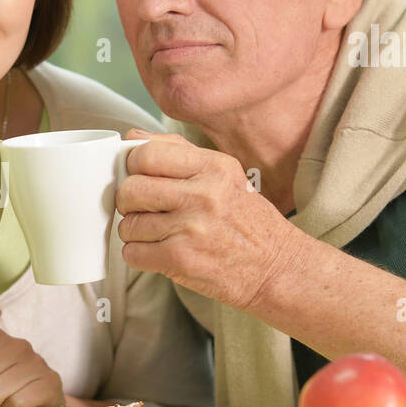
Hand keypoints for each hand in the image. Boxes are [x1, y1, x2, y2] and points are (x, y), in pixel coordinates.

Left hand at [116, 130, 300, 311]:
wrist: (277, 268)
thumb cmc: (249, 223)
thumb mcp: (226, 176)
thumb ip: (179, 152)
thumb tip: (132, 137)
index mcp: (214, 167)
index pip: (147, 154)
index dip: (133, 166)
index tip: (139, 176)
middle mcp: (203, 195)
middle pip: (131, 189)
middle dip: (128, 202)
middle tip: (142, 209)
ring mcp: (190, 229)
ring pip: (128, 224)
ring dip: (135, 232)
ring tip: (159, 234)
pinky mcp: (180, 260)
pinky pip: (132, 253)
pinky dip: (139, 256)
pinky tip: (160, 253)